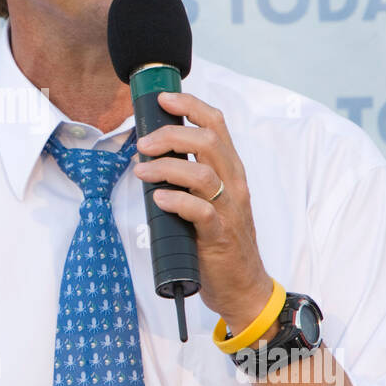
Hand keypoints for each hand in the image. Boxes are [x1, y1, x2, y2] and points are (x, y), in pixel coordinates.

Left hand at [132, 91, 274, 331]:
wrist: (244, 286)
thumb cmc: (219, 240)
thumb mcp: (209, 199)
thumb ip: (188, 177)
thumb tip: (150, 157)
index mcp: (231, 170)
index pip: (216, 124)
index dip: (190, 106)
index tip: (163, 99)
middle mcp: (234, 184)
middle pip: (207, 141)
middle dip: (171, 134)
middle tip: (142, 143)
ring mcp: (229, 210)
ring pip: (202, 174)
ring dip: (166, 167)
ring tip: (141, 171)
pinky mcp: (220, 236)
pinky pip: (200, 211)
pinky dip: (176, 201)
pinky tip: (158, 199)